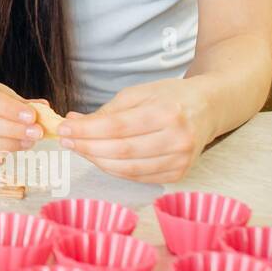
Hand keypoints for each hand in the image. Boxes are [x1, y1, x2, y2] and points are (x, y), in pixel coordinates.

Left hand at [57, 78, 215, 182]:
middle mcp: (177, 139)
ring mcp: (181, 160)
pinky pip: (138, 177)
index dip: (86, 130)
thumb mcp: (138, 93)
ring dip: (97, 161)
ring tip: (79, 149)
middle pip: (120, 151)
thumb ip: (106, 111)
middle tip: (66, 141)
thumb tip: (73, 122)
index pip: (117, 126)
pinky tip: (100, 158)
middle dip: (87, 147)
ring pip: (127, 169)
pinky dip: (115, 170)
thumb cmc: (170, 97)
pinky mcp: (179, 174)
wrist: (208, 109)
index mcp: (167, 113)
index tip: (63, 128)